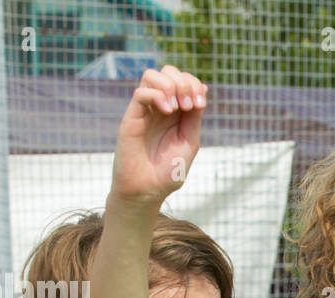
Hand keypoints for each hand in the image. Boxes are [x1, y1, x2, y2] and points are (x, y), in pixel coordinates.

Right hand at [111, 66, 206, 206]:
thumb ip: (194, 116)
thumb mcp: (189, 141)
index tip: (200, 105)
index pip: (183, 79)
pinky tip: (167, 111)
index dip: (194, 84)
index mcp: (175, 111)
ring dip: (170, 86)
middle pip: (168, 71)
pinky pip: (140, 92)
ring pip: (151, 75)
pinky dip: (157, 95)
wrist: (147, 190)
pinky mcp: (131, 118)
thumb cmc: (167, 170)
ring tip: (176, 108)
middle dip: (184, 83)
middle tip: (189, 106)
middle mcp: (159, 107)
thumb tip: (203, 87)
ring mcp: (145, 111)